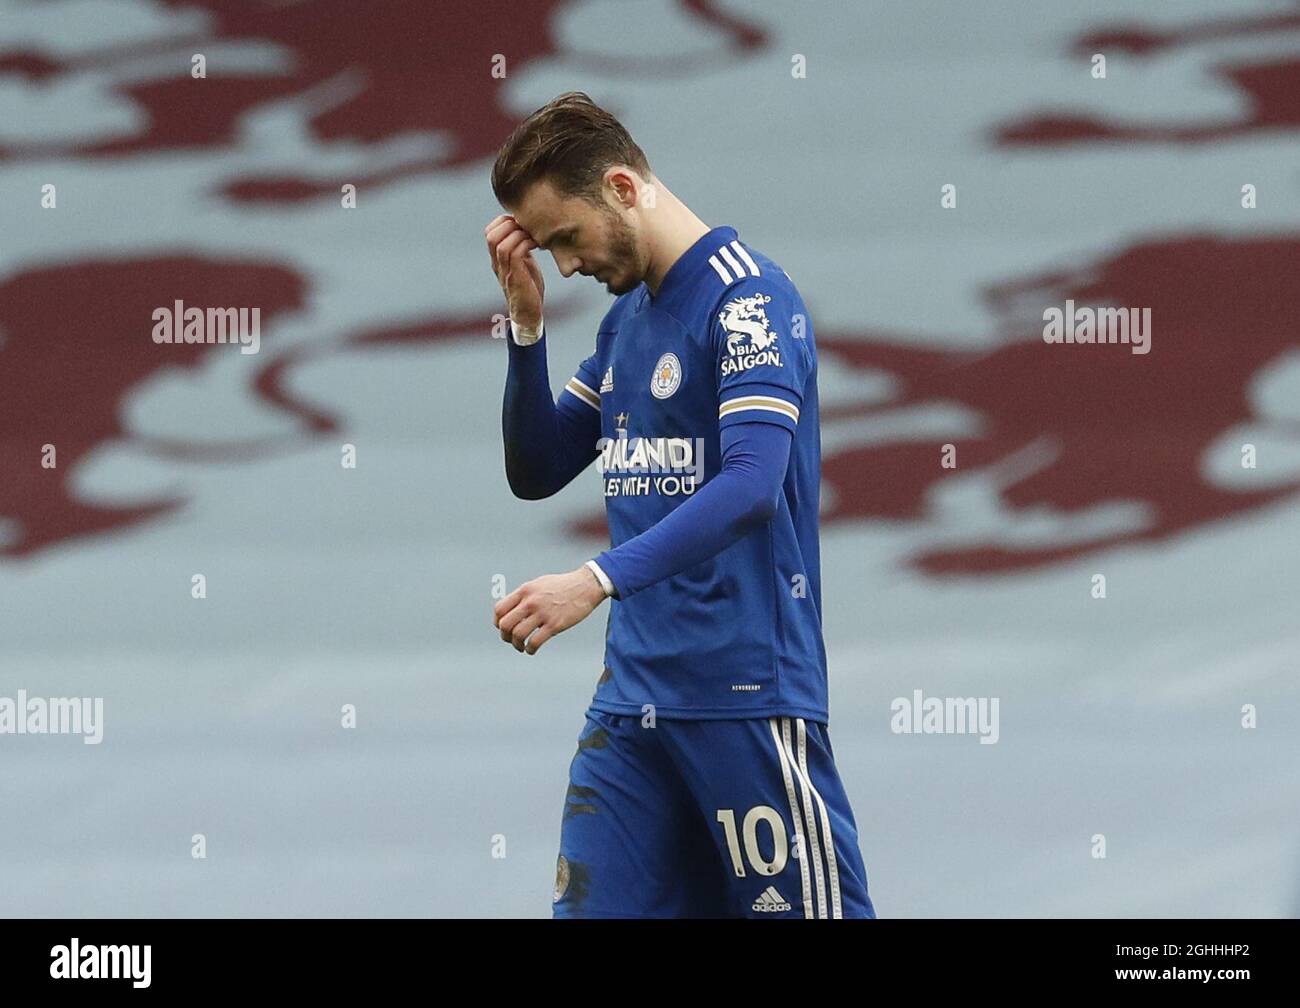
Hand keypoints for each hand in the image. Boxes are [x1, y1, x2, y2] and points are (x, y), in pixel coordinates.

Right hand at [485, 214, 544, 330]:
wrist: (529, 314)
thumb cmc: (529, 288)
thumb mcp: (524, 264)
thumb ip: (521, 248)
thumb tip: (528, 230)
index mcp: (497, 259)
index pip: (489, 233)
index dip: (503, 222)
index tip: (521, 223)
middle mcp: (497, 264)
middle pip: (491, 235)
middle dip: (509, 225)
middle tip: (528, 228)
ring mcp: (505, 271)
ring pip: (502, 244)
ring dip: (519, 235)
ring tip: (533, 236)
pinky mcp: (515, 278)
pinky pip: (515, 254)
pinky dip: (526, 244)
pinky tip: (538, 246)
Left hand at [493, 567, 607, 654]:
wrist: (586, 586)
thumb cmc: (563, 585)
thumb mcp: (539, 584)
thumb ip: (525, 595)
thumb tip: (512, 609)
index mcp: (525, 590)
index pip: (499, 610)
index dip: (498, 623)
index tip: (503, 628)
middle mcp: (530, 601)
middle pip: (505, 624)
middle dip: (505, 636)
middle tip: (511, 640)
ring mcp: (542, 613)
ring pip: (518, 635)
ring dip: (517, 645)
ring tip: (522, 647)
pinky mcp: (555, 624)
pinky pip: (535, 642)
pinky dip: (530, 649)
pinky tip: (532, 650)